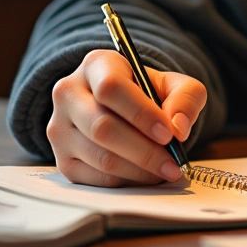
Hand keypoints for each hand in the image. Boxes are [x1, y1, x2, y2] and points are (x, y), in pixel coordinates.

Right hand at [47, 49, 206, 187]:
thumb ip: (185, 97)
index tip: (168, 133)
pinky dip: (127, 181)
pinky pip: (95, 179)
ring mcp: (60, 129)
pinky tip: (148, 176)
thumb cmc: (148, 92)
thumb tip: (178, 127)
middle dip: (144, 150)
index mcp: (96, 65)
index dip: (140, 113)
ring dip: (139, 170)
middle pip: (102, 127)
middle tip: (173, 162)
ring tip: (166, 170)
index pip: (110, 88)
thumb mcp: (174, 84)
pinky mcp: (63, 160)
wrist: (125, 107)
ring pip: (99, 157)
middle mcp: (69, 94)